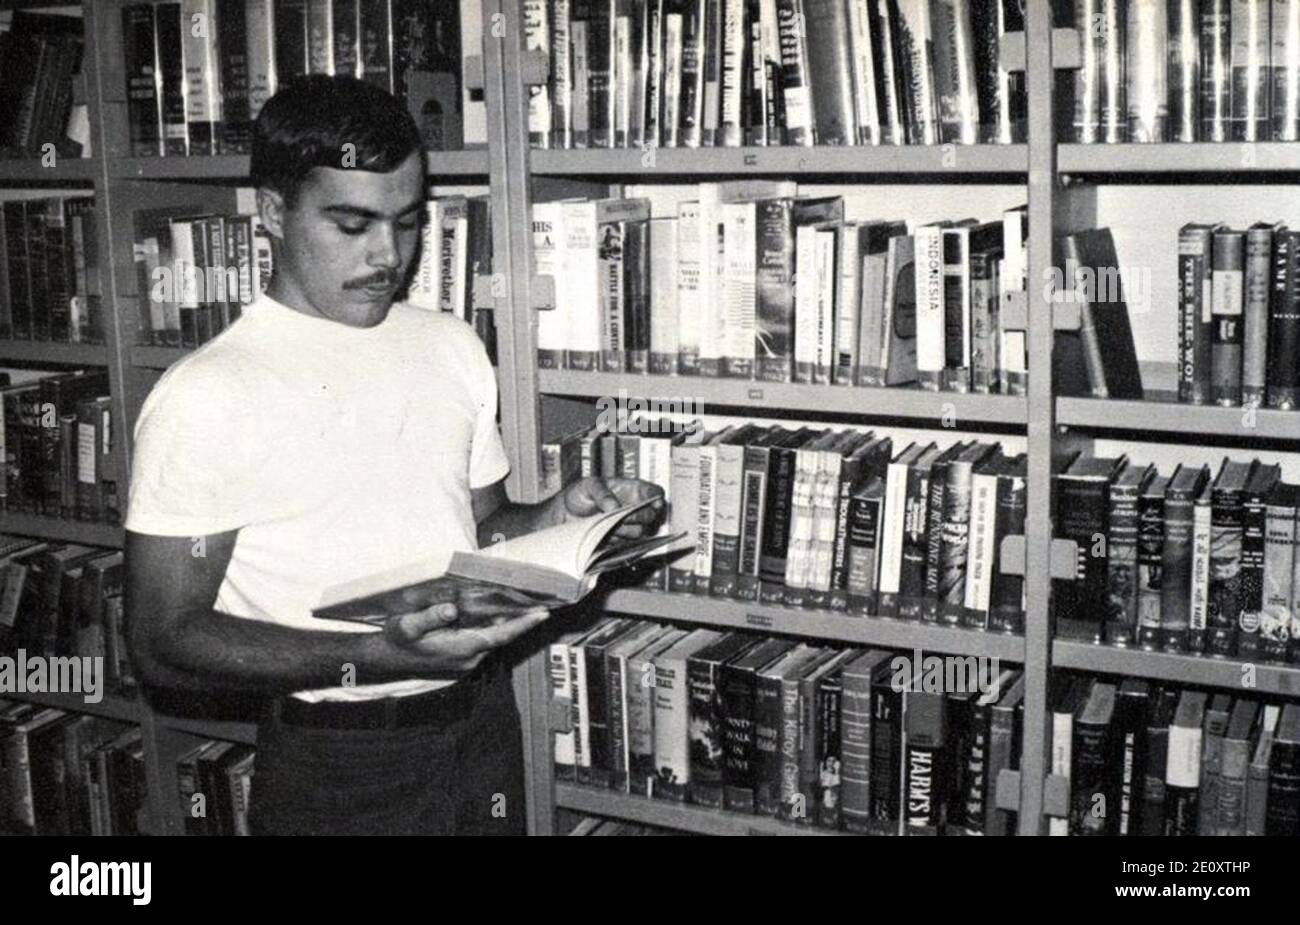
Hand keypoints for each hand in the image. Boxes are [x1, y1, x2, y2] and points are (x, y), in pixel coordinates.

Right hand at [381, 600, 549, 675]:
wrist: (388, 658)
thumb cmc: (398, 640)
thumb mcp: (407, 626)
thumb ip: (429, 618)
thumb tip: (450, 608)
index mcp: (462, 648)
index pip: (500, 636)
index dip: (522, 625)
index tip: (543, 614)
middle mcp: (470, 657)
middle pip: (504, 636)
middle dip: (523, 620)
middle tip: (544, 600)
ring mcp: (469, 660)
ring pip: (496, 638)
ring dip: (512, 623)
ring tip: (530, 602)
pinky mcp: (465, 657)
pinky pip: (487, 640)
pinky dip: (498, 627)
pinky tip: (504, 612)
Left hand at [557, 476, 665, 537]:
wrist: (567, 513)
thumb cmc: (581, 494)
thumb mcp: (589, 486)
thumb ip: (602, 494)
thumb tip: (614, 506)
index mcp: (632, 489)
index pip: (655, 493)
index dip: (657, 498)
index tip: (654, 504)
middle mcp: (634, 508)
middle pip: (651, 516)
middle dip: (637, 517)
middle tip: (621, 515)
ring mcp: (629, 525)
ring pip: (639, 532)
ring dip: (623, 529)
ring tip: (606, 522)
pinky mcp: (621, 540)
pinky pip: (626, 544)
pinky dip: (615, 539)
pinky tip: (604, 532)